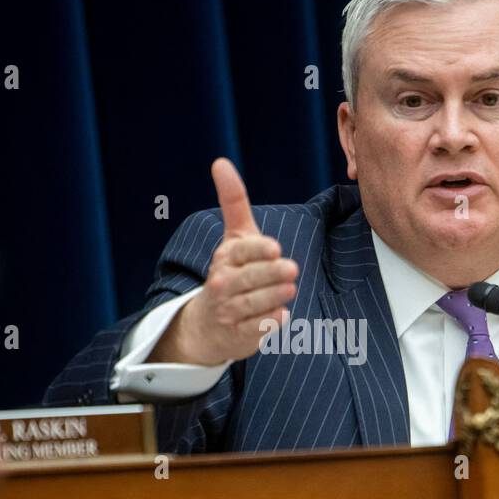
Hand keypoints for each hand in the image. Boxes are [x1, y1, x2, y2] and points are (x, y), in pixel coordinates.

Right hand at [149, 158, 298, 365]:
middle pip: (248, 279)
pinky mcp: (237, 336)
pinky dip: (268, 324)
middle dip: (270, 275)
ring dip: (273, 297)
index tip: (274, 248)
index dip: (258, 251)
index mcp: (226, 259)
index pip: (241, 252)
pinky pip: (254, 330)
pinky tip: (280, 316)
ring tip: (289, 290)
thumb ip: (233, 202)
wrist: (207, 323)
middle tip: (291, 270)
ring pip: (253, 305)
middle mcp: (222, 285)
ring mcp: (229, 312)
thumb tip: (220, 161)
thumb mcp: (234, 238)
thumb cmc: (230, 271)